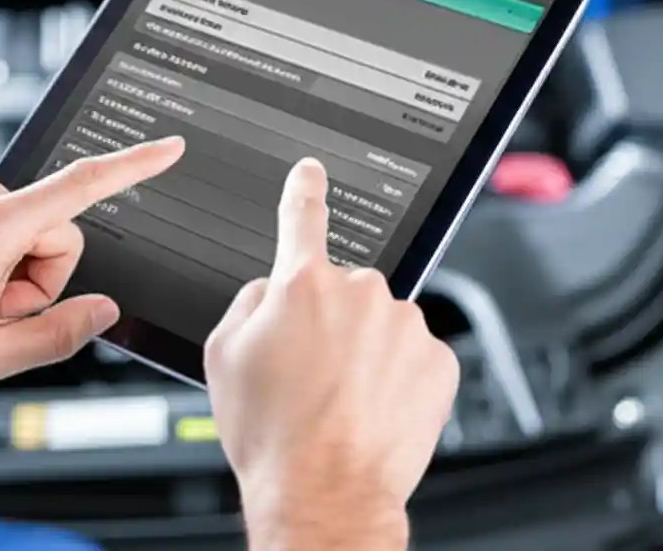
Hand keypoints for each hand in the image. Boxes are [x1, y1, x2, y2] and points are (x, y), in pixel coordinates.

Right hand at [204, 158, 459, 550]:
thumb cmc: (271, 434)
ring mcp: (404, 326)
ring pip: (381, 324)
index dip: (304, 189)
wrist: (324, 492)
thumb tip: (271, 292)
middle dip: (328, 321)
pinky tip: (371, 408)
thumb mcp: (223, 357)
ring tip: (340, 400)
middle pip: (342, 291)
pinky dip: (396, 377)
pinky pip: (413, 356)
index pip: (302, 217)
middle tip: (309, 373)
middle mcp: (359, 294)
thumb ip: (248, 304)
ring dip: (365, 350)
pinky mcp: (438, 361)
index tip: (312, 171)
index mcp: (301, 285)